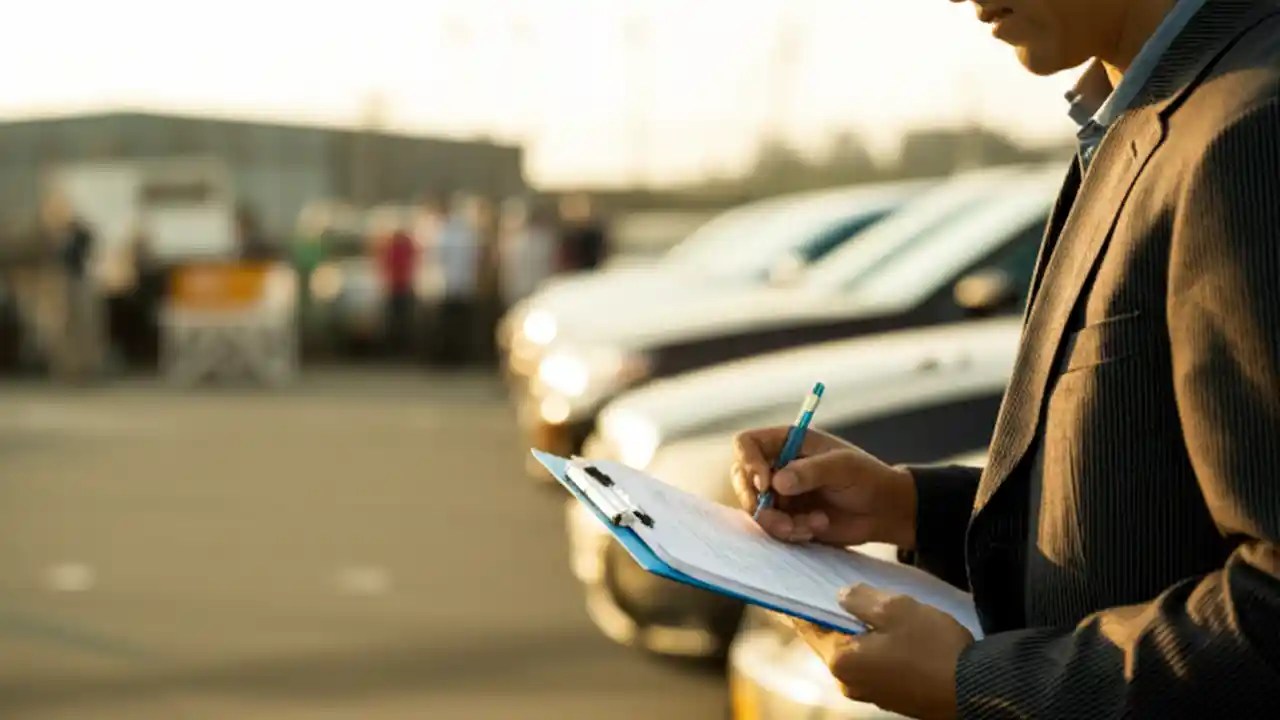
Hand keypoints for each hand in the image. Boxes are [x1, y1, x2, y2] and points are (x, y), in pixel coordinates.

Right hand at [730, 427, 917, 548]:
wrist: (884, 511)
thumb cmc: (867, 477)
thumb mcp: (843, 467)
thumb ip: (811, 472)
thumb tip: (777, 482)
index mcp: (787, 442)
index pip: (747, 444)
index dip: (748, 461)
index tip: (765, 482)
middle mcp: (777, 466)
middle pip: (741, 479)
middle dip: (756, 501)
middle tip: (779, 517)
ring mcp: (780, 494)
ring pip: (756, 509)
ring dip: (779, 523)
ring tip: (811, 526)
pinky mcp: (786, 518)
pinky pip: (772, 529)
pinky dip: (791, 532)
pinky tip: (817, 528)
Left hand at [793, 584, 973, 719]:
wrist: (974, 689)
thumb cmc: (932, 647)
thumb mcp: (895, 608)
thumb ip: (860, 598)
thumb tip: (842, 596)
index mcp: (840, 660)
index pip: (808, 625)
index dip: (803, 601)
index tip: (800, 582)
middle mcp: (847, 682)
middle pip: (829, 639)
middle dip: (831, 614)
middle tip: (835, 586)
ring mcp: (869, 693)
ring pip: (852, 652)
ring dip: (855, 630)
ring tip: (865, 604)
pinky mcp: (890, 696)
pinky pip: (871, 664)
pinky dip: (872, 646)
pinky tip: (886, 629)